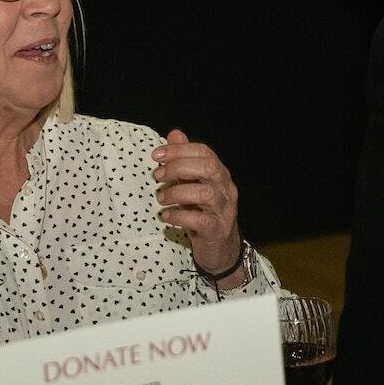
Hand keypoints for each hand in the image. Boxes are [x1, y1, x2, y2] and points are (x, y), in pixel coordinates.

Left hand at [154, 129, 242, 276]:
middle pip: (208, 168)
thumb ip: (185, 160)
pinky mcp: (216, 230)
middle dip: (179, 167)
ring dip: (177, 193)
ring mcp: (223, 210)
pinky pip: (199, 220)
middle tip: (158, 175)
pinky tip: (167, 216)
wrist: (220, 249)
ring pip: (205, 193)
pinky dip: (179, 216)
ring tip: (161, 198)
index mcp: (220, 175)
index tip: (157, 155)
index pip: (204, 152)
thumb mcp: (194, 185)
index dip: (179, 150)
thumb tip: (174, 135)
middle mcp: (226, 190)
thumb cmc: (204, 213)